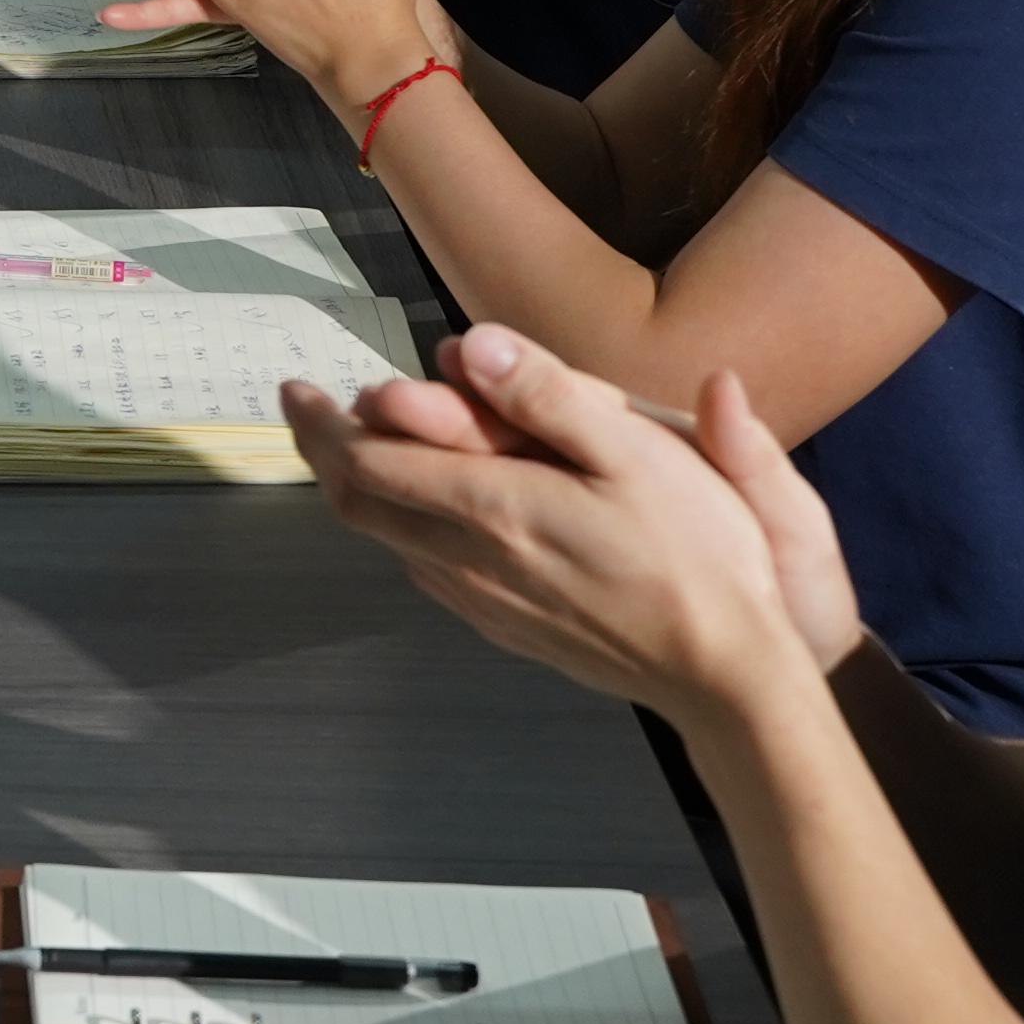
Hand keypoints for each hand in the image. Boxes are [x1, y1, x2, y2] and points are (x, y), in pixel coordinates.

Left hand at [287, 327, 860, 726]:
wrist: (725, 676)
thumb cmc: (696, 556)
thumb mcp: (637, 454)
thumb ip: (549, 397)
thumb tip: (472, 347)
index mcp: (492, 508)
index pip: (367, 463)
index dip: (323, 423)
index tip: (299, 388)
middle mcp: (469, 561)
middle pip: (358, 506)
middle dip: (323, 452)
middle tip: (307, 411)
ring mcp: (486, 604)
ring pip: (390, 542)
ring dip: (363, 491)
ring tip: (358, 449)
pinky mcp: (509, 630)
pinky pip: (431, 572)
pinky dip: (406, 529)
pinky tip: (427, 512)